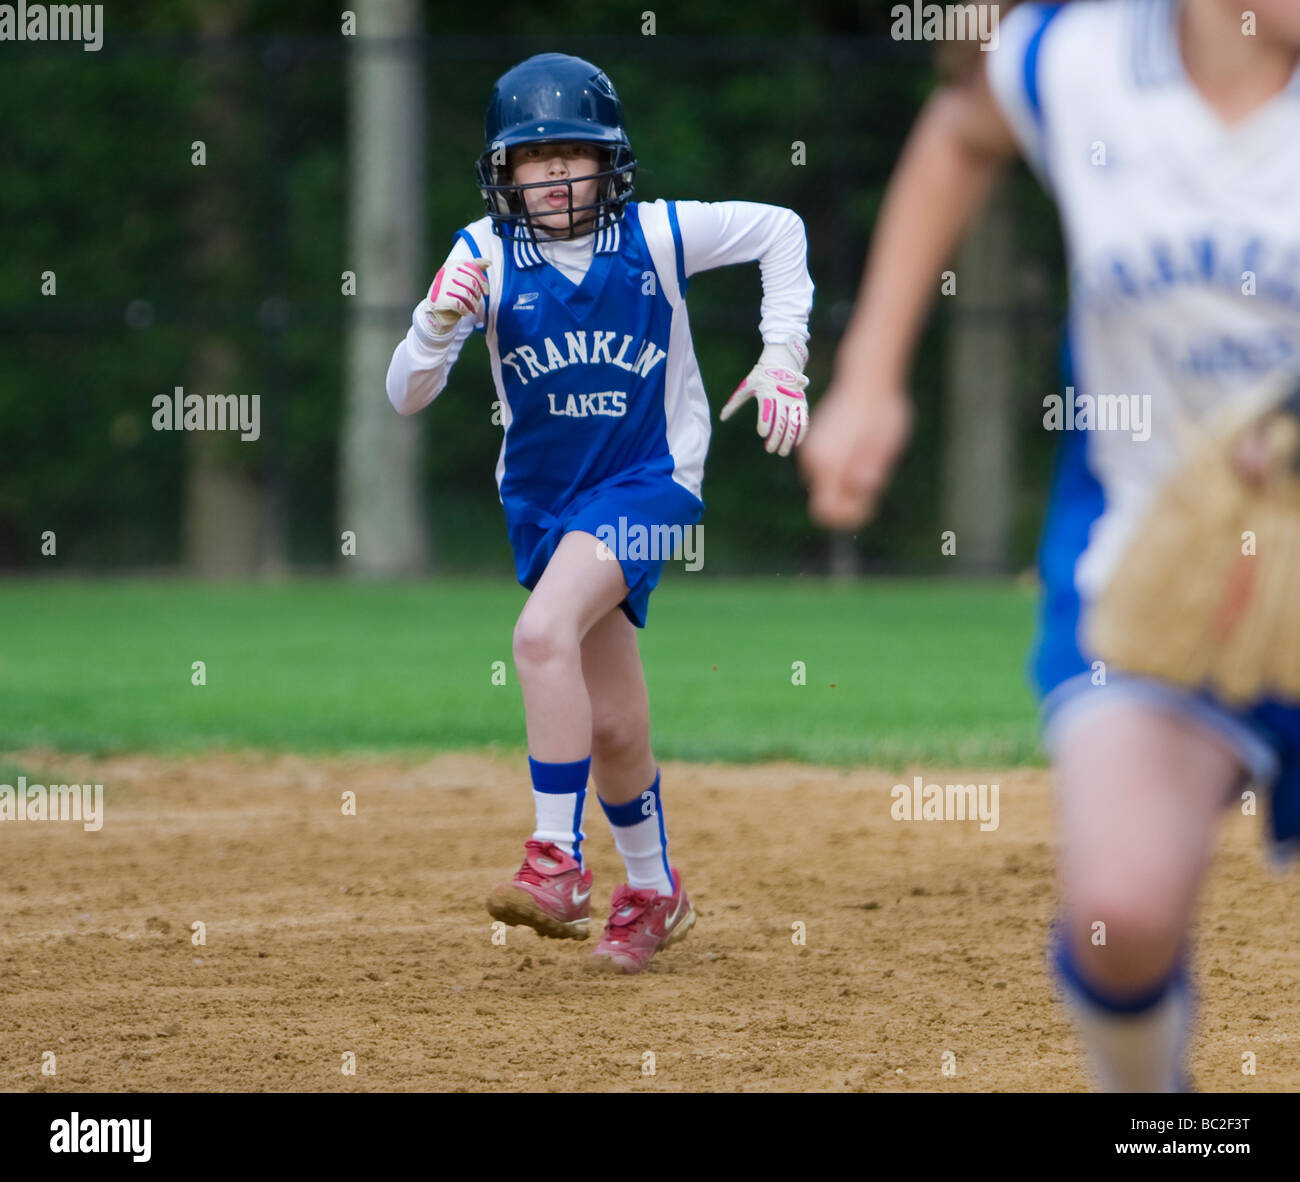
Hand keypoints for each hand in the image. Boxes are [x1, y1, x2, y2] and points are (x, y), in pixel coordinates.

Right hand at [417, 257, 490, 338]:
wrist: (437, 312)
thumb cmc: (453, 294)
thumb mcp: (464, 280)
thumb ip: (475, 270)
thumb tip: (489, 262)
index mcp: (452, 265)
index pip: (474, 269)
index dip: (483, 282)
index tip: (486, 292)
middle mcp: (446, 272)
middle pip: (472, 282)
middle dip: (477, 294)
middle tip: (476, 301)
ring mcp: (443, 285)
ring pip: (467, 294)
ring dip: (473, 304)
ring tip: (473, 308)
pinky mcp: (441, 299)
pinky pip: (460, 304)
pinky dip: (465, 310)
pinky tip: (464, 311)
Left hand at [719, 339, 810, 456]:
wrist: (782, 362)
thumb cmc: (760, 377)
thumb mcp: (746, 387)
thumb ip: (735, 403)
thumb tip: (722, 417)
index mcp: (767, 392)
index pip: (767, 410)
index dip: (765, 422)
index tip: (762, 434)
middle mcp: (781, 397)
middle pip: (781, 420)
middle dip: (776, 437)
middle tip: (770, 450)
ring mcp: (793, 400)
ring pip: (793, 423)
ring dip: (788, 439)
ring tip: (782, 452)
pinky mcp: (801, 402)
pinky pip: (803, 419)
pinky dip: (801, 432)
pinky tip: (796, 444)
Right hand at [800, 383, 912, 530]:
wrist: (868, 377)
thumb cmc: (884, 412)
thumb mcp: (886, 448)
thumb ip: (872, 475)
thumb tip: (862, 493)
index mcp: (828, 463)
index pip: (825, 511)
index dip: (848, 515)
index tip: (868, 502)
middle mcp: (812, 458)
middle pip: (825, 499)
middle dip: (849, 497)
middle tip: (874, 474)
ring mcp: (810, 449)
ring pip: (825, 484)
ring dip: (846, 481)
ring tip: (868, 456)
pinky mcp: (814, 441)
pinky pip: (824, 468)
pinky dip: (840, 468)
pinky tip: (859, 447)